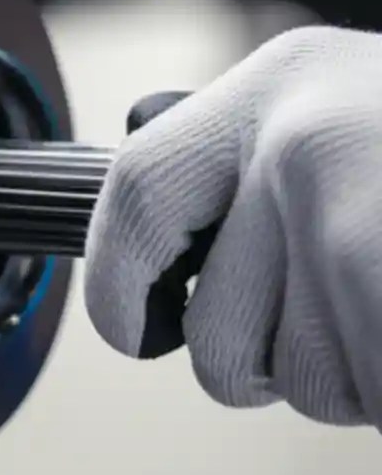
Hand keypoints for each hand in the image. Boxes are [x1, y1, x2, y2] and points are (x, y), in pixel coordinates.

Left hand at [86, 26, 381, 427]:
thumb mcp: (350, 111)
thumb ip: (251, 161)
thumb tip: (147, 257)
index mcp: (277, 83)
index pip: (134, 195)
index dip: (116, 285)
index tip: (131, 329)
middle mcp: (300, 139)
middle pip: (212, 323)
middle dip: (257, 362)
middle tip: (326, 328)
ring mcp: (349, 211)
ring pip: (292, 376)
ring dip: (346, 372)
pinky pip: (360, 390)